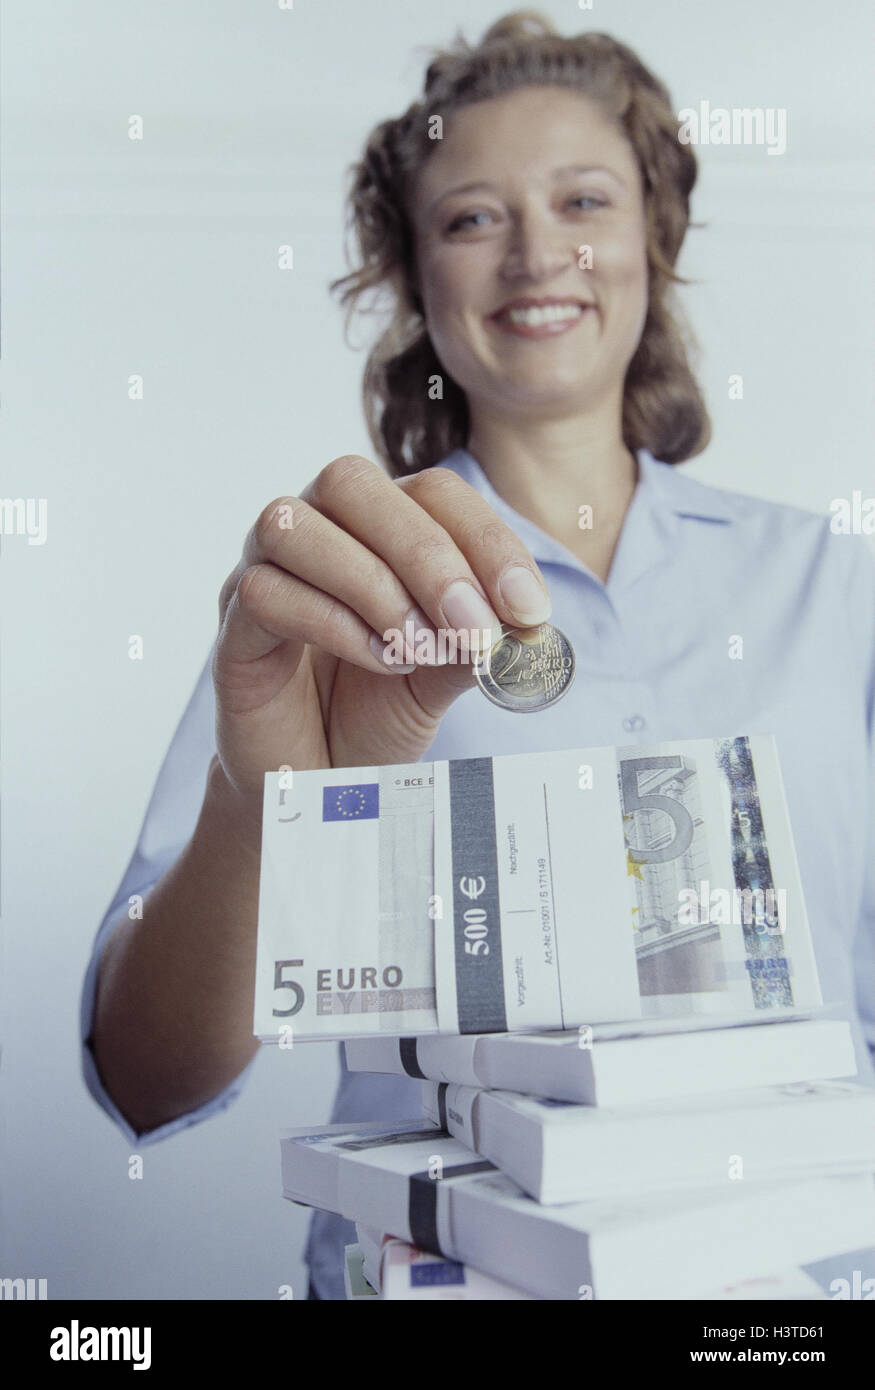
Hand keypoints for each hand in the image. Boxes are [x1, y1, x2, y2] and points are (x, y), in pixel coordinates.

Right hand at [212, 455, 551, 819]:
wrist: (320, 782)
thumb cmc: (377, 712)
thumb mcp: (445, 674)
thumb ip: (476, 641)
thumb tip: (524, 622)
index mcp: (377, 526)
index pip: (431, 491)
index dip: (486, 540)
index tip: (528, 609)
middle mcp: (314, 529)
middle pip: (352, 484)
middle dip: (426, 553)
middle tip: (472, 625)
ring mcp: (262, 570)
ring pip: (294, 526)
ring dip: (372, 584)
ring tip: (419, 649)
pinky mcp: (234, 626)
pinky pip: (265, 592)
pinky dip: (333, 623)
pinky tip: (379, 662)